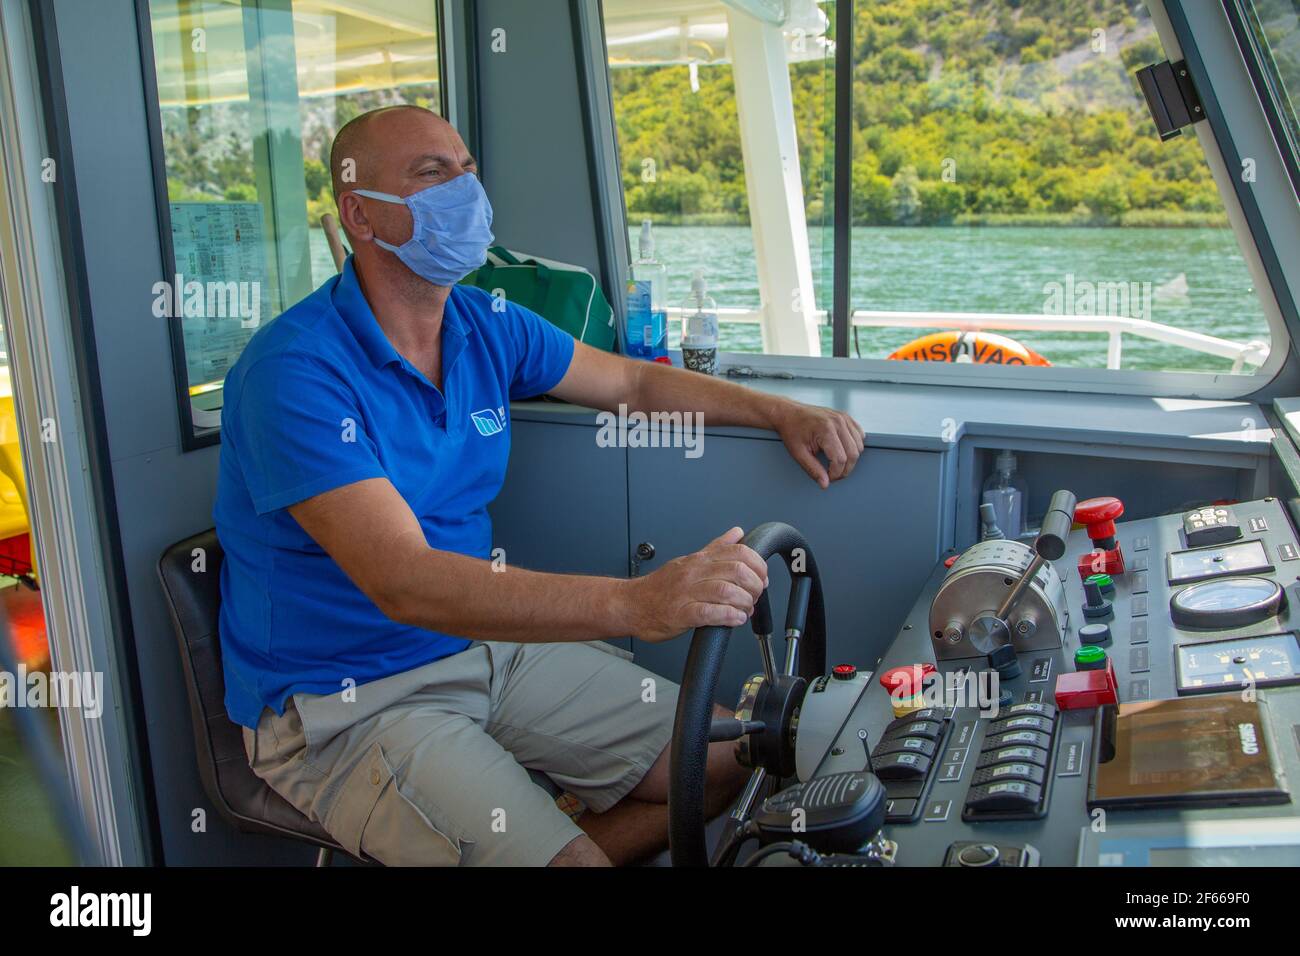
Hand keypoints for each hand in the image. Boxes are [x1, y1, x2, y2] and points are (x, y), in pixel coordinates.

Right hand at [625, 527, 768, 642]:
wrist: (631, 604)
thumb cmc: (660, 587)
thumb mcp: (689, 561)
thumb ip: (716, 547)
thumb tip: (737, 533)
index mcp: (699, 560)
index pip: (738, 552)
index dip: (758, 565)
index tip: (762, 578)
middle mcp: (694, 573)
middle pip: (736, 571)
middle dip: (754, 586)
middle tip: (755, 596)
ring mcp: (686, 593)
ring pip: (726, 591)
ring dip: (744, 603)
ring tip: (745, 610)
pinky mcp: (681, 614)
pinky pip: (710, 613)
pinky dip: (728, 616)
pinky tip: (735, 619)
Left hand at [771, 402, 865, 488]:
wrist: (788, 413)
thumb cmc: (791, 431)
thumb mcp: (798, 453)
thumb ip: (813, 470)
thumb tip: (825, 484)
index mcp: (825, 430)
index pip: (840, 460)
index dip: (835, 474)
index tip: (827, 478)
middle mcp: (838, 422)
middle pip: (853, 454)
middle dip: (844, 470)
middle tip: (832, 474)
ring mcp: (843, 418)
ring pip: (859, 446)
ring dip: (850, 459)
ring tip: (835, 463)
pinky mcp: (846, 417)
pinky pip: (859, 435)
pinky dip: (854, 446)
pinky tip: (842, 450)